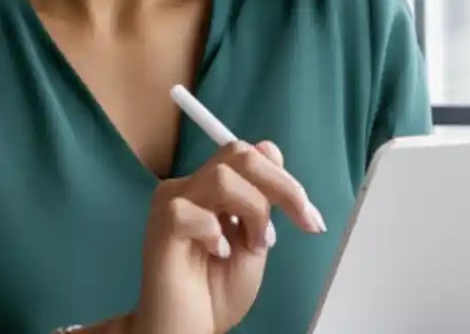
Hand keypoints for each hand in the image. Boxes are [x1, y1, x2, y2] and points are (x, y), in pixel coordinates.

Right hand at [128, 140, 325, 333]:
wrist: (188, 329)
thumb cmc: (217, 291)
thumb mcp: (255, 241)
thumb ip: (261, 201)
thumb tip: (272, 155)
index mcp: (211, 188)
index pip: (248, 154)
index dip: (283, 177)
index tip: (309, 217)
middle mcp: (189, 187)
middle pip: (238, 153)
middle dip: (280, 185)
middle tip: (301, 220)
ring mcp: (171, 204)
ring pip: (221, 177)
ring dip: (252, 210)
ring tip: (254, 244)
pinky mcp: (161, 228)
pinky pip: (190, 212)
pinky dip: (214, 231)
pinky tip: (219, 252)